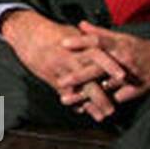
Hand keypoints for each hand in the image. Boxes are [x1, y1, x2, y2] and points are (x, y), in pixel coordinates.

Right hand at [0, 9, 127, 121]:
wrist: (27, 33)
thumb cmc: (52, 32)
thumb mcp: (73, 33)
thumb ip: (89, 42)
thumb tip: (105, 46)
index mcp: (78, 45)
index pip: (98, 56)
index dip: (110, 66)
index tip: (122, 77)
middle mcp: (70, 58)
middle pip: (88, 78)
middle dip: (100, 95)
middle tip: (112, 109)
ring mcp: (60, 70)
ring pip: (77, 90)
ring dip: (90, 104)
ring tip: (101, 116)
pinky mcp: (51, 77)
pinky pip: (65, 93)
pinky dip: (74, 102)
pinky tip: (83, 110)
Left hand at [57, 21, 149, 105]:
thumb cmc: (140, 50)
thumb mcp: (123, 38)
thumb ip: (100, 33)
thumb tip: (81, 24)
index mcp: (121, 46)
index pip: (98, 42)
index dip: (81, 42)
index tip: (63, 44)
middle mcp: (124, 61)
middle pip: (98, 68)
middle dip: (78, 76)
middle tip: (60, 81)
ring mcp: (130, 78)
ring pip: (104, 88)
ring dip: (84, 95)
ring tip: (66, 99)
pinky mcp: (135, 91)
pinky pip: (114, 99)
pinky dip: (100, 104)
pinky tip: (84, 109)